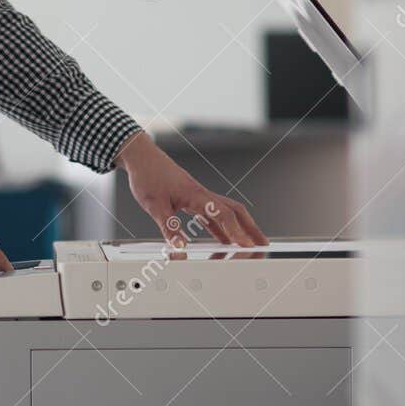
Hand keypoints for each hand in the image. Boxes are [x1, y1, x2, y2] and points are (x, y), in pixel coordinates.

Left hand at [115, 131, 267, 248]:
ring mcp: (199, 196)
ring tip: (248, 243)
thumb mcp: (155, 205)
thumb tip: (180, 248)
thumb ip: (169, 228)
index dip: (236, 232)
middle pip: (235, 211)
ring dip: (239, 227)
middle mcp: (202, 194)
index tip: (246, 246)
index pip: (223, 215)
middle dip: (250, 228)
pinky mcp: (192, 198)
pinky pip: (212, 214)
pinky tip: (222, 238)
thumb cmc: (148, 176)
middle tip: (262, 243)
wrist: (142, 157)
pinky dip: (221, 227)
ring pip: (226, 211)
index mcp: (196, 195)